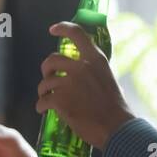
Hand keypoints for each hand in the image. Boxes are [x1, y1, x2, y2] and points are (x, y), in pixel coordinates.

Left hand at [35, 23, 134, 149]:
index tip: (52, 30)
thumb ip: (93, 71)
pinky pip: (43, 100)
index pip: (77, 34)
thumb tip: (81, 71)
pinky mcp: (60, 100)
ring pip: (45, 83)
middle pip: (52, 59)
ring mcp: (69, 83)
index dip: (62, 28)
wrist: (116, 127)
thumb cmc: (116, 107)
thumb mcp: (108, 79)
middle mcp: (81, 67)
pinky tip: (43, 110)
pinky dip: (41, 106)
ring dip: (43, 91)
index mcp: (96, 59)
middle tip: (48, 78)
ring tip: (46, 98)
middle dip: (46, 69)